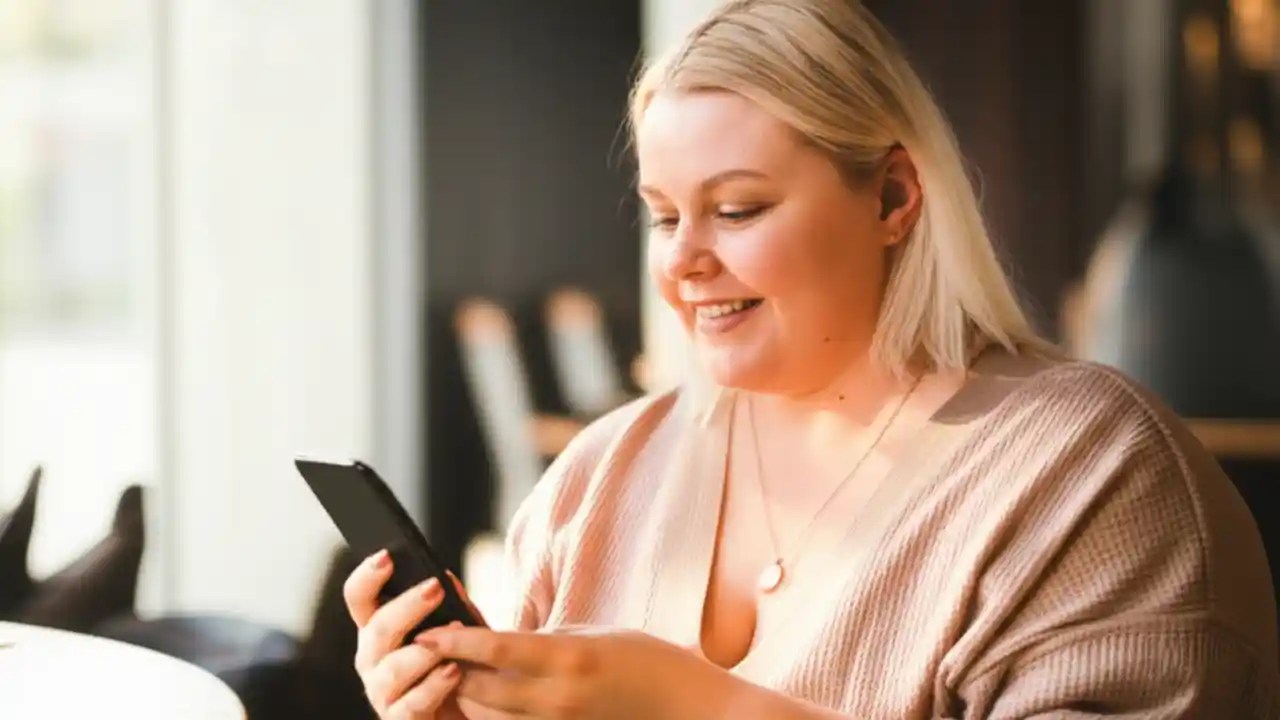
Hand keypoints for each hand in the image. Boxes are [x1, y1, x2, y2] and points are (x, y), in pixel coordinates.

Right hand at [344, 550, 486, 718]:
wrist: (467, 714)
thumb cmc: (457, 666)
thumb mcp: (459, 631)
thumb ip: (452, 606)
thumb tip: (447, 577)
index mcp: (379, 629)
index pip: (359, 598)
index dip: (366, 576)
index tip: (386, 556)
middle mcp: (373, 659)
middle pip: (376, 629)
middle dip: (406, 606)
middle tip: (435, 588)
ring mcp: (382, 692)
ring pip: (392, 669)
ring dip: (424, 650)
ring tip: (454, 633)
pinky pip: (411, 704)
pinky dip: (433, 686)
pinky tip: (454, 672)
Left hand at [418, 625, 737, 719]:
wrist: (684, 708)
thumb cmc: (644, 661)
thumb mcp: (591, 635)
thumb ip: (542, 640)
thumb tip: (495, 640)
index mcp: (568, 658)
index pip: (496, 648)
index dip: (456, 640)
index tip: (429, 631)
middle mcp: (557, 699)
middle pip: (479, 692)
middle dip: (447, 673)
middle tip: (425, 653)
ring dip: (462, 701)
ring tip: (446, 678)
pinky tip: (481, 706)